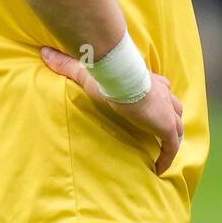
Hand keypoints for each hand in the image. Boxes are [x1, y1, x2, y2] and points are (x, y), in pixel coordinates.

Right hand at [40, 46, 184, 174]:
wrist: (122, 79)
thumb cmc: (108, 74)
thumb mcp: (87, 70)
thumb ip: (67, 64)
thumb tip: (44, 52)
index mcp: (150, 81)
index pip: (160, 89)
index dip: (159, 99)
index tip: (152, 109)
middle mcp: (163, 94)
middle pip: (174, 107)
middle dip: (170, 119)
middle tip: (162, 132)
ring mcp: (167, 111)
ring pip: (177, 126)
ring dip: (172, 138)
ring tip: (163, 152)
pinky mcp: (166, 127)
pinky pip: (171, 147)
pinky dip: (168, 158)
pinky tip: (159, 170)